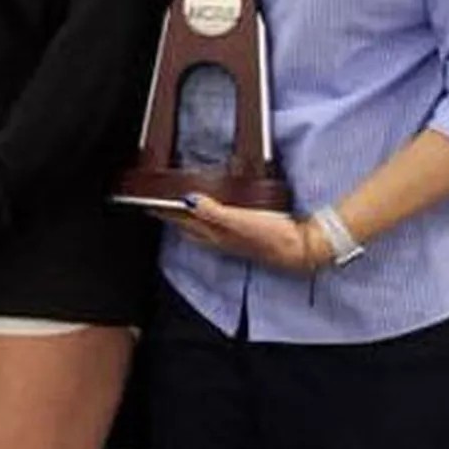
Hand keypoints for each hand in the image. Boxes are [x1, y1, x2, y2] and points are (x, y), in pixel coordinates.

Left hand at [157, 195, 326, 274]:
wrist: (300, 248)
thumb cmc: (271, 236)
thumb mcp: (240, 221)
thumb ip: (214, 212)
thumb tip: (189, 200)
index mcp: (214, 234)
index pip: (181, 221)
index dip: (164, 212)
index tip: (147, 203)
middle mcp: (220, 239)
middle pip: (188, 226)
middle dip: (172, 215)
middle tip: (159, 202)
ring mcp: (232, 238)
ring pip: (202, 227)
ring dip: (189, 217)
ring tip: (181, 205)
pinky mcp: (245, 235)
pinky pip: (218, 225)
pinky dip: (209, 216)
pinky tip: (215, 211)